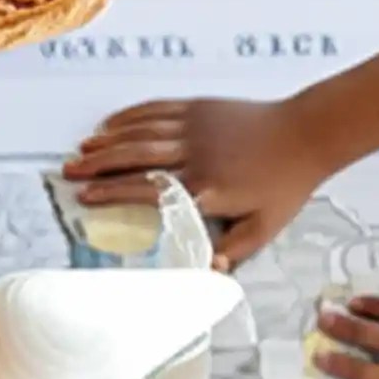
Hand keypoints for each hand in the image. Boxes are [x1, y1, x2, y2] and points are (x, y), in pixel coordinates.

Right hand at [62, 98, 329, 268]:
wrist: (309, 133)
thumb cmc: (286, 184)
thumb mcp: (264, 228)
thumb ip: (233, 251)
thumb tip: (207, 270)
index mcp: (206, 188)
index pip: (148, 191)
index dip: (112, 194)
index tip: (85, 199)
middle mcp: (194, 154)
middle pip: (135, 158)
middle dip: (98, 165)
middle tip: (69, 172)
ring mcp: (195, 127)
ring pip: (140, 133)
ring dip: (107, 141)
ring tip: (80, 150)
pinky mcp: (199, 108)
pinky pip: (156, 110)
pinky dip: (129, 116)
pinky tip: (109, 124)